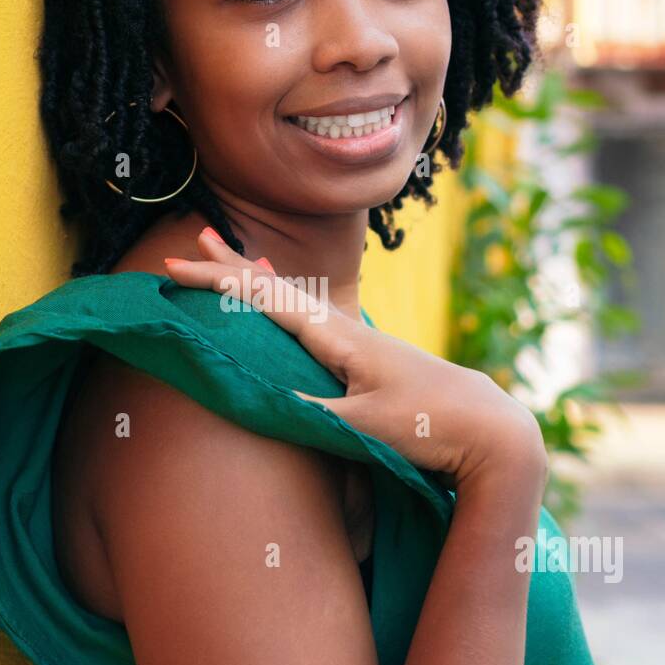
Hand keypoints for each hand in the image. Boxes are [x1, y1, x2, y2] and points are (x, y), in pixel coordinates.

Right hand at [163, 231, 547, 490]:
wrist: (488, 428)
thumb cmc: (428, 426)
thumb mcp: (364, 425)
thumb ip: (311, 413)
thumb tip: (255, 397)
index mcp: (338, 336)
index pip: (265, 299)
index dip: (217, 282)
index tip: (175, 266)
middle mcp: (346, 329)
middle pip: (278, 286)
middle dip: (234, 266)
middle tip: (196, 237)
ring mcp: (358, 341)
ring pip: (295, 300)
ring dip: (260, 280)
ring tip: (234, 257)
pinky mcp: (367, 359)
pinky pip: (311, 319)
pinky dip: (287, 306)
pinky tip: (288, 310)